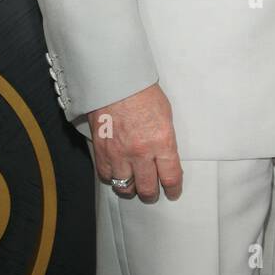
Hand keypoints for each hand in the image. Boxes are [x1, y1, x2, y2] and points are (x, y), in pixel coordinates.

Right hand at [88, 82, 182, 202]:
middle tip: (152, 192)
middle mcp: (140, 152)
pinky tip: (117, 173)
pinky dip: (112, 177)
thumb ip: (165, 140)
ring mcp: (119, 154)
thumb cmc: (142, 92)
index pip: (170, 177)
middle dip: (151, 194)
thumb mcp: (165, 115)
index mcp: (161, 141)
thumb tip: (166, 158)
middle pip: (147, 188)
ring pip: (125, 187)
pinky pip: (106, 176)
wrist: (114, 80)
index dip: (173, 189)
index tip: (173, 192)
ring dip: (131, 188)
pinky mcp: (101, 151)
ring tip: (133, 185)